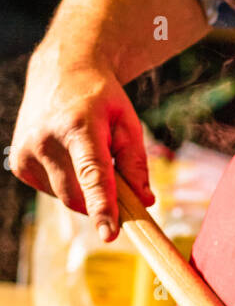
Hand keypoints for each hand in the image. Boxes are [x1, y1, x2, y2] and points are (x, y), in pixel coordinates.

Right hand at [10, 46, 153, 239]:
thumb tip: (144, 202)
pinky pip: (51, 190)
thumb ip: (137, 164)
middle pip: (78, 195)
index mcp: (78, 127)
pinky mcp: (17, 164)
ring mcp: (26, 153)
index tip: (110, 234)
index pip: (92, 175)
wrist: (61, 71)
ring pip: (65, 197)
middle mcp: (45, 141)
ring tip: (86, 151)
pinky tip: (67, 155)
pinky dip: (66, 182)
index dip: (102, 207)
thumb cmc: (101, 99)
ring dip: (83, 187)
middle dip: (100, 200)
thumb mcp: (128, 122)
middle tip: (118, 183)